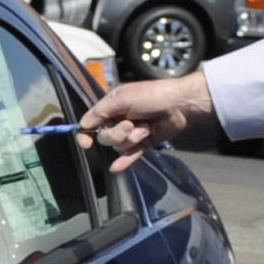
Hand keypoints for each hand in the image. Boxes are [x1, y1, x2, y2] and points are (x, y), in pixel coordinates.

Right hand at [81, 71, 217, 159]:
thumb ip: (100, 112)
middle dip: (117, 134)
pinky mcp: (145, 143)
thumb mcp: (121, 98)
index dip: (86, 135)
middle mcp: (119, 120)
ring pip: (120, 146)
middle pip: (105, 138)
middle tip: (131, 124)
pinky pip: (131, 155)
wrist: (181, 103)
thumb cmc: (151, 95)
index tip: (86, 143)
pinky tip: (115, 168)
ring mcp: (132, 133)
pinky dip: (124, 162)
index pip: (90, 125)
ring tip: (146, 127)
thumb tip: (82, 125)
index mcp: (111, 107)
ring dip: (132, 138)